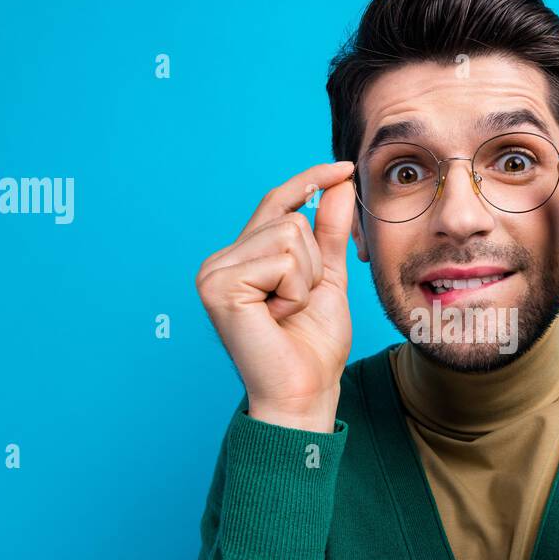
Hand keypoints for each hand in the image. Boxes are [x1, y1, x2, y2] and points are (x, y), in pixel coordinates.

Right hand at [196, 161, 355, 431]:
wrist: (305, 391)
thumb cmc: (313, 345)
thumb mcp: (327, 277)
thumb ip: (330, 231)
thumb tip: (340, 182)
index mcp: (241, 258)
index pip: (277, 204)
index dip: (309, 181)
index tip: (344, 169)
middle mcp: (220, 260)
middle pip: (289, 219)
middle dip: (313, 263)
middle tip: (298, 304)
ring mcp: (214, 272)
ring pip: (288, 236)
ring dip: (306, 279)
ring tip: (288, 311)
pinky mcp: (218, 285)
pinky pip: (282, 261)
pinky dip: (295, 290)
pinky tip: (278, 316)